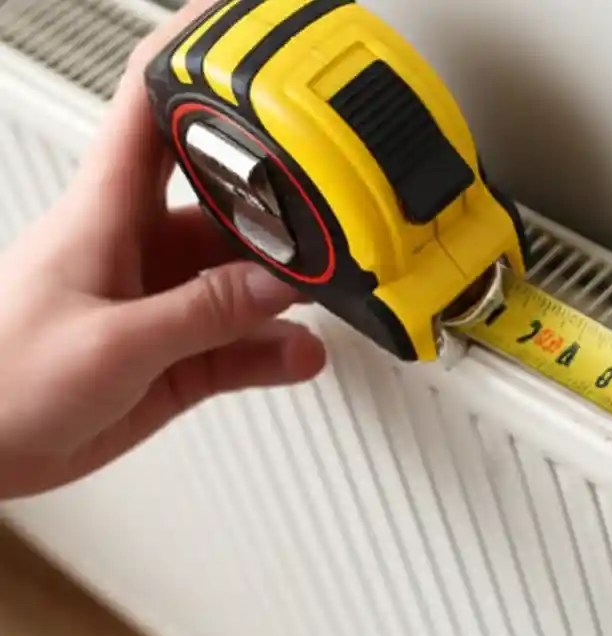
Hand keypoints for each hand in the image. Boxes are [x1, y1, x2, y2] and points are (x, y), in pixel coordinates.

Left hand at [0, 0, 324, 497]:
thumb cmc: (0, 380)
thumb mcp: (110, 345)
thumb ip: (202, 313)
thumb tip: (279, 287)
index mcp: (106, 212)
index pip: (151, 108)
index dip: (194, 57)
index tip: (244, 31)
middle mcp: (142, 245)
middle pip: (227, 196)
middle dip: (282, 199)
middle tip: (334, 214)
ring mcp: (163, 299)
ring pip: (246, 276)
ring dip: (290, 287)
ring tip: (329, 296)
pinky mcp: (177, 352)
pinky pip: (244, 340)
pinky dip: (279, 347)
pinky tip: (301, 353)